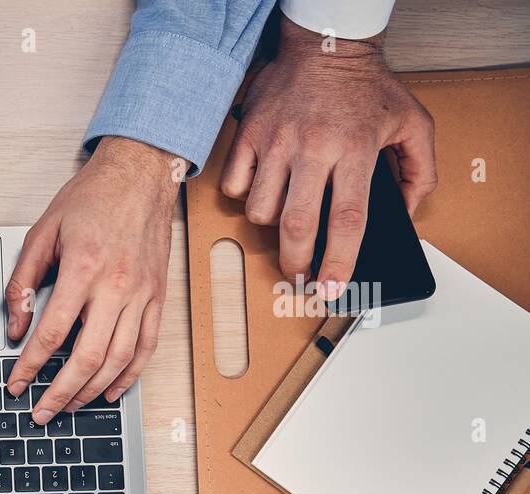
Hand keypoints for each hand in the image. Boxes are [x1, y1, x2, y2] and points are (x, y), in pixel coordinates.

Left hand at [6, 136, 177, 419]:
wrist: (141, 174)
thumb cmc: (92, 199)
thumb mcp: (42, 233)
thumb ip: (22, 282)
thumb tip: (14, 327)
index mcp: (83, 269)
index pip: (52, 333)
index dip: (30, 366)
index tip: (16, 383)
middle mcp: (117, 287)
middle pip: (88, 356)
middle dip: (60, 392)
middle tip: (41, 411)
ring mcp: (142, 295)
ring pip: (119, 359)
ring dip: (92, 390)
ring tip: (70, 406)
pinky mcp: (158, 297)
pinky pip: (146, 347)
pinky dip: (129, 375)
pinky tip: (111, 391)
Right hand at [220, 15, 437, 299]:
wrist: (325, 44)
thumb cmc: (367, 87)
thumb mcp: (413, 123)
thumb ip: (419, 172)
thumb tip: (406, 215)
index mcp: (356, 148)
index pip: (346, 220)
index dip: (338, 262)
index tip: (331, 288)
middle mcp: (313, 147)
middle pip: (295, 226)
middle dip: (295, 263)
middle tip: (300, 276)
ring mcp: (276, 142)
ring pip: (260, 211)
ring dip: (272, 226)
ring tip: (286, 217)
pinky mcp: (248, 135)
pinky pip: (235, 186)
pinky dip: (247, 197)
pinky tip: (264, 189)